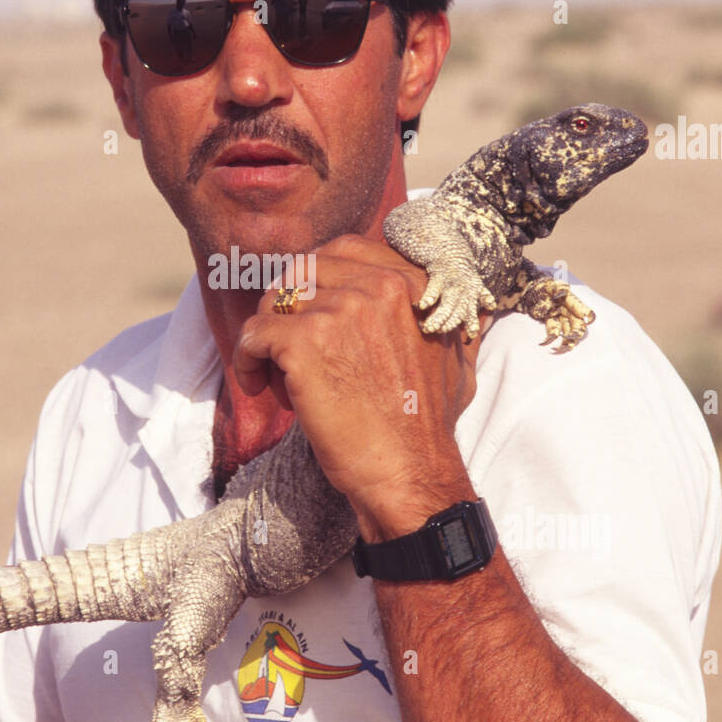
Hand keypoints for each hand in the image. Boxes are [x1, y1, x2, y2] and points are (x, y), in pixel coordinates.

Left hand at [234, 234, 481, 539]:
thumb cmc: (429, 424)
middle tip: (289, 345)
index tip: (311, 310)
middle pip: (302, 270)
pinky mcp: (304, 342)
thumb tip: (474, 308)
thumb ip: (452, 319)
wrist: (410, 472)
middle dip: (289, 304)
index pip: (345, 249)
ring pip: (275, 300)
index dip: (320, 279)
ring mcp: (339, 311)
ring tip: (281, 376)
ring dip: (270, 335)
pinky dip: (247, 359)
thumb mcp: (458, 356)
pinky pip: (253, 333)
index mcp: (412, 283)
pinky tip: (260, 386)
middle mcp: (378, 286)